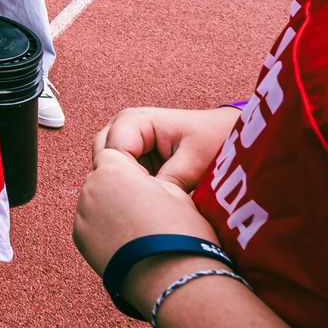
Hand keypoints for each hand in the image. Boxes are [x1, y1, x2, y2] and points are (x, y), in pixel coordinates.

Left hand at [73, 147, 219, 308]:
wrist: (174, 279)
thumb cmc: (182, 231)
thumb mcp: (176, 192)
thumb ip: (149, 178)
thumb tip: (140, 182)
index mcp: (114, 169)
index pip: (113, 155)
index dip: (130, 168)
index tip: (145, 184)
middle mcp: (91, 187)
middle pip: (101, 178)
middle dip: (117, 187)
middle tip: (143, 208)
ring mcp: (82, 213)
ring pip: (94, 201)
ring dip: (108, 208)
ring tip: (136, 229)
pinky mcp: (80, 238)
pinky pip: (90, 224)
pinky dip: (102, 229)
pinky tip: (125, 242)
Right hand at [95, 106, 240, 191]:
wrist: (225, 134)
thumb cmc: (213, 140)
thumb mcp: (194, 163)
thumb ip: (167, 183)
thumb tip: (147, 207)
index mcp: (133, 120)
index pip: (111, 155)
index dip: (127, 181)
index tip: (152, 200)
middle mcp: (120, 127)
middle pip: (103, 161)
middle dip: (121, 184)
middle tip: (148, 205)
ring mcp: (122, 140)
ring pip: (107, 169)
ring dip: (125, 186)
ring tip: (152, 202)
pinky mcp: (129, 154)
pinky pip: (118, 174)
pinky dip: (132, 187)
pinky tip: (151, 199)